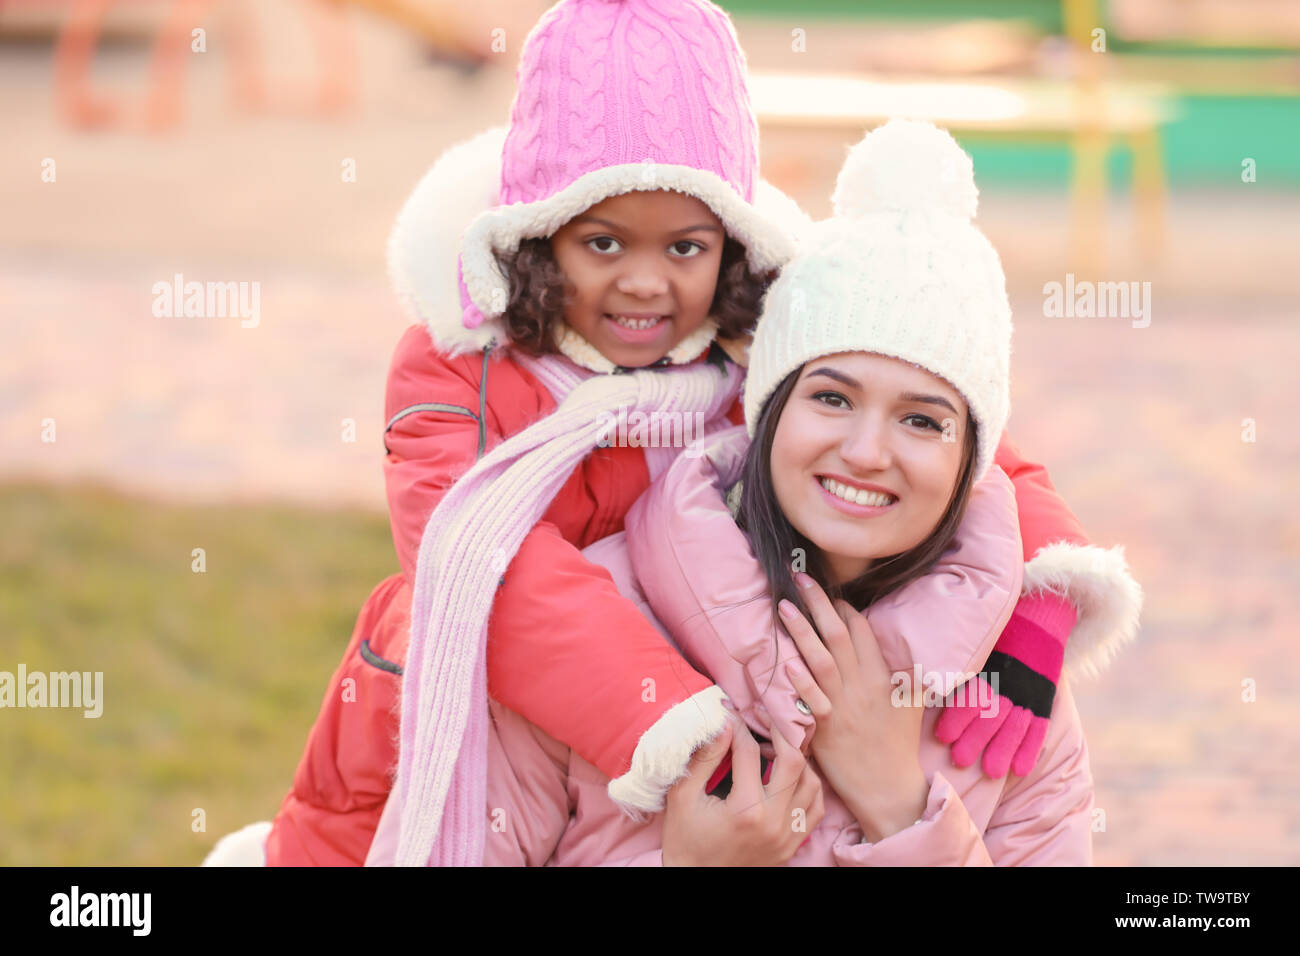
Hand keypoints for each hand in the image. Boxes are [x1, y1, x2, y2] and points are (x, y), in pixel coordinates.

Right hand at [661, 708, 823, 865]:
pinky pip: (815, 808)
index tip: (731, 715)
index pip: (750, 752)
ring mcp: (788, 836)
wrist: (696, 882)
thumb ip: (705, 758)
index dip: (739, 726)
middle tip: (764, 720)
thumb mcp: (683, 796)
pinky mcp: (792, 845)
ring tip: (776, 748)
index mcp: (746, 810)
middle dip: (779, 733)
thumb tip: (723, 723)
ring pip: (811, 783)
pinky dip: (808, 787)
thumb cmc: (685, 840)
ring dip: (797, 760)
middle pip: (794, 761)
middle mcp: (774, 822)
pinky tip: (790, 777)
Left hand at [779, 573, 927, 842]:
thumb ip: (904, 672)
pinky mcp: (827, 729)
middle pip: (838, 635)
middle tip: (799, 576)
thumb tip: (903, 646)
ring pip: (822, 660)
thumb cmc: (897, 744)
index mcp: (883, 676)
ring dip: (802, 631)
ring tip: (784, 605)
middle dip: (818, 602)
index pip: (862, 631)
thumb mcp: (909, 703)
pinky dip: (802, 681)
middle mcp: (863, 686)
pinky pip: (813, 701)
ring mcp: (844, 706)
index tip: (826, 591)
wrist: (889, 787)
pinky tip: (788, 663)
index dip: (842, 607)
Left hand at [934, 592, 1071, 777]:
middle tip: (960, 760)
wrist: (1038, 616)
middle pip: (991, 713)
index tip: (942, 735)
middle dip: (976, 737)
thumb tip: (912, 672)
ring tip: (992, 772)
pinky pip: (1038, 728)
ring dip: (1002, 749)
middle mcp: (1007, 681)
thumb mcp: (972, 642)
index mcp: (985, 665)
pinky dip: (1030, 748)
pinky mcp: (1042, 700)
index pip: (971, 692)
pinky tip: (1021, 769)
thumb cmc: (993, 632)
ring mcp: (1027, 692)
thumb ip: (950, 659)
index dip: (957, 714)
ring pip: (1014, 725)